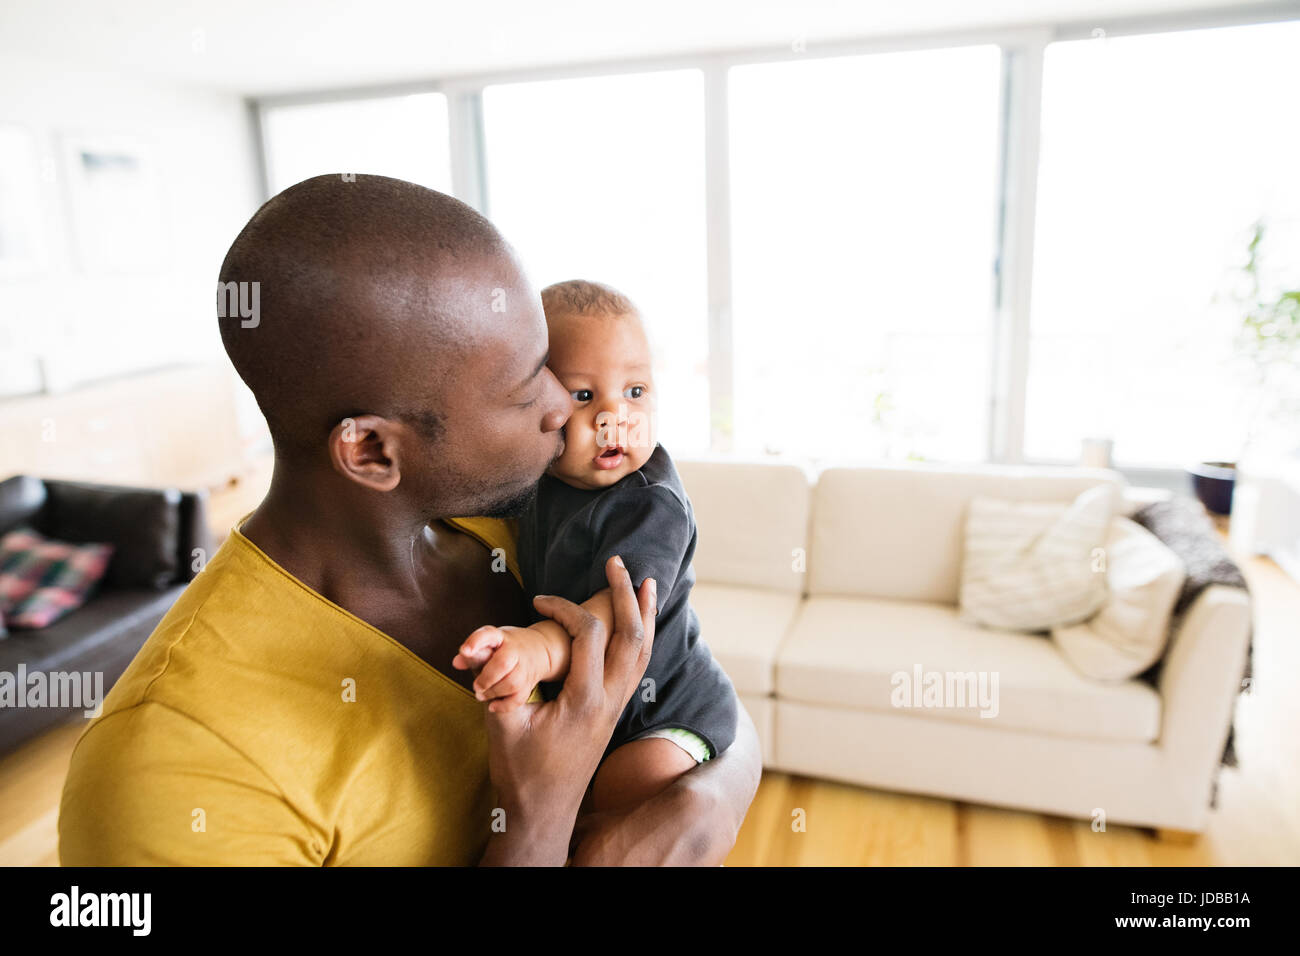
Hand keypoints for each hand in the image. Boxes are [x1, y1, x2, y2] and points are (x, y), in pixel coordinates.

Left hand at [452, 625, 548, 712]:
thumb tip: (456, 663)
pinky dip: (505, 705)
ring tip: (481, 695)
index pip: (489, 635)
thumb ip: (472, 652)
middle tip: (475, 686)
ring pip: (512, 683)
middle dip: (486, 678)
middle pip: (503, 663)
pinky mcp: (528, 683)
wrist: (540, 649)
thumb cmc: (506, 646)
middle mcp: (515, 651)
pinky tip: (492, 706)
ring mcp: (524, 667)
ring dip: (493, 692)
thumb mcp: (490, 642)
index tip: (464, 651)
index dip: (475, 642)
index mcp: (501, 637)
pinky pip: (519, 698)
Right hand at [478, 555, 656, 865]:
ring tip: (647, 583)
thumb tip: (485, 650)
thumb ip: (499, 684)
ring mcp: (617, 708)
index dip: (565, 608)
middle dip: (626, 594)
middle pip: (632, 636)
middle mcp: (610, 700)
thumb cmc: (521, 773)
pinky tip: (640, 625)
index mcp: (584, 699)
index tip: (538, 601)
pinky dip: (642, 638)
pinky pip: (638, 667)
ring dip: (644, 614)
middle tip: (618, 561)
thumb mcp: (503, 725)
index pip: (589, 635)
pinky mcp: (615, 713)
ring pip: (643, 652)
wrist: (545, 814)